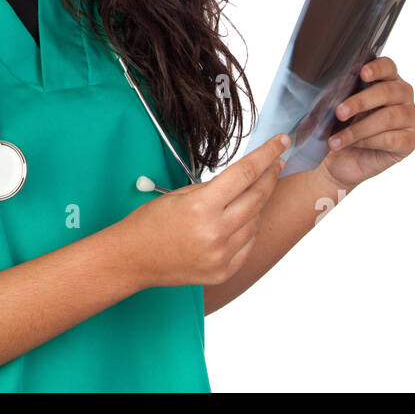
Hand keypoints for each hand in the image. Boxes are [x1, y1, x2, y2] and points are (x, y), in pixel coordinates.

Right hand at [114, 133, 287, 288]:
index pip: (246, 173)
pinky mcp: (224, 271)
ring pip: (255, 221)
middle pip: (257, 196)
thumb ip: (215, 188)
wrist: (133, 259)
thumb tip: (244, 178)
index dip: (267, 154)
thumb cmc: (150, 223)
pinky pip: (248, 244)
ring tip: (249, 194)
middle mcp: (216, 232)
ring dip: (257, 204)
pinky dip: (248, 229)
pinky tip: (241, 220)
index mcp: (202, 206)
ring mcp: (222, 254)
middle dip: (271, 175)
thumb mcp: (180, 194)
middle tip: (278, 162)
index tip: (281, 142)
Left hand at [317, 56, 414, 191]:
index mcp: (386, 79)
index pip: (388, 66)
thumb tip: (328, 87)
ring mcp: (409, 117)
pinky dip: (367, 142)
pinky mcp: (410, 140)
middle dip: (360, 102)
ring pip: (388, 117)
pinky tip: (352, 145)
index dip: (377, 68)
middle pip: (387, 91)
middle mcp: (401, 95)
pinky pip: (391, 139)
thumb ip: (339, 92)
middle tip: (339, 113)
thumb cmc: (339, 126)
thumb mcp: (335, 106)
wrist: (338, 160)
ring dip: (358, 129)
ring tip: (336, 139)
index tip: (362, 74)